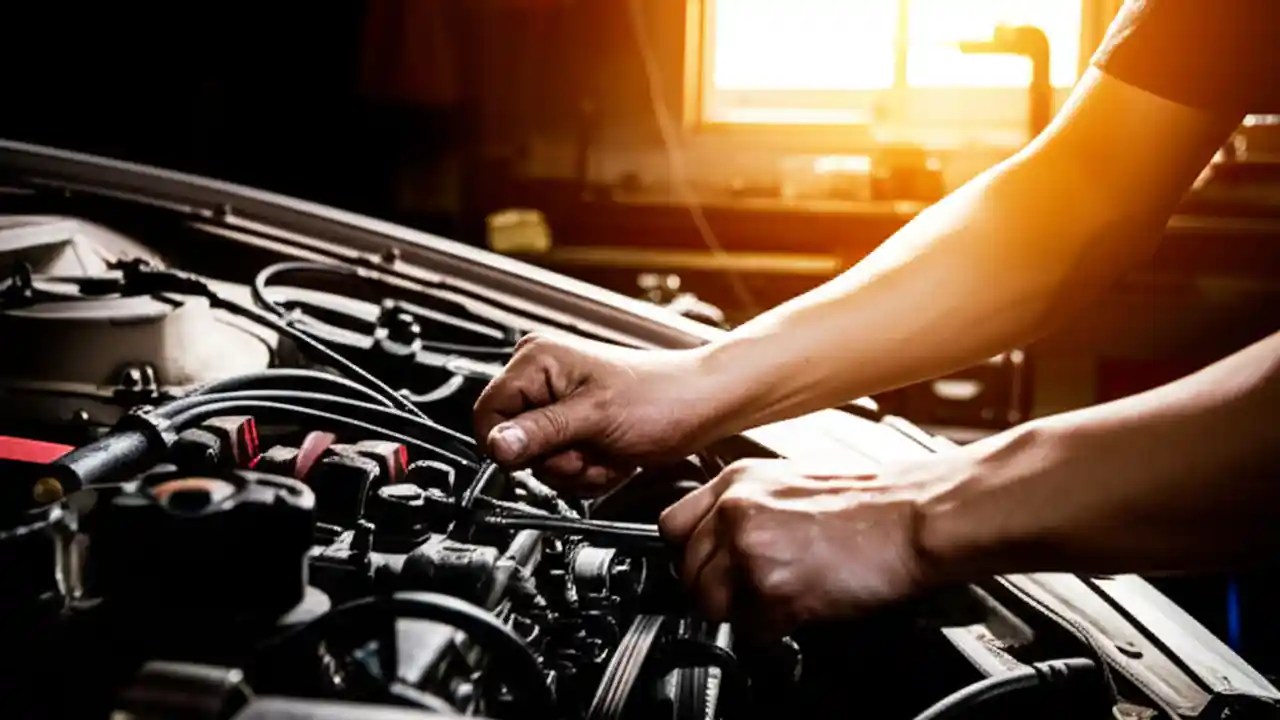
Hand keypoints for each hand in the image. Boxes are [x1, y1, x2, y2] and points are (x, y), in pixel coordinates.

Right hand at [473, 333, 721, 494]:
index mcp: (535, 360)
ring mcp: (558, 403)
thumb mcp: (594, 418)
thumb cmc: (661, 397)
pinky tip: (613, 455)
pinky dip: (589, 471)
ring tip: (607, 450)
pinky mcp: (575, 425)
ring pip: (540, 463)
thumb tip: (496, 446)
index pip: (487, 416)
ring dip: (576, 469)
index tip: (546, 453)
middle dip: (557, 460)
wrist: (701, 405)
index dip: (511, 446)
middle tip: (590, 448)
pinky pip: (563, 466)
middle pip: (514, 445)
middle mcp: (541, 377)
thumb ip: (540, 433)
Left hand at [659, 458, 955, 637]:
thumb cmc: (872, 499)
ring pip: (709, 604)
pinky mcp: (773, 590)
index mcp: (736, 481)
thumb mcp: (790, 479)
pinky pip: (749, 628)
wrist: (915, 516)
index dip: (690, 553)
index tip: (707, 565)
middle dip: (714, 588)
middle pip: (686, 571)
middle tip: (752, 589)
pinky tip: (801, 606)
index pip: (670, 526)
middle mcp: (734, 511)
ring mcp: (750, 550)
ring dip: (739, 611)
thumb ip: (746, 504)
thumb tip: (720, 534)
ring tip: (779, 598)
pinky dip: (772, 628)